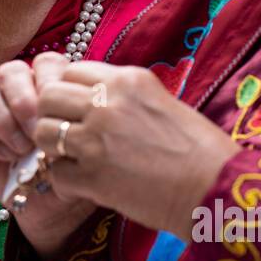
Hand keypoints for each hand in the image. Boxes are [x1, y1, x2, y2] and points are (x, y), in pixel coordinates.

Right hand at [0, 53, 96, 259]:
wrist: (59, 209)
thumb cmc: (78, 172)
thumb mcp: (86, 146)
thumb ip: (75, 124)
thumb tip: (61, 120)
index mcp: (53, 86)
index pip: (45, 63)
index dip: (49, 82)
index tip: (61, 111)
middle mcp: (21, 93)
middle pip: (9, 71)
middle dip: (21, 98)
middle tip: (36, 129)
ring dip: (3, 118)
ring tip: (22, 148)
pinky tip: (10, 159)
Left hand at [32, 59, 239, 238]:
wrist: (217, 189)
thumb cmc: (199, 150)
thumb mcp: (162, 102)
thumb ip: (124, 96)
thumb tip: (93, 97)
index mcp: (128, 80)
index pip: (71, 71)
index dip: (69, 92)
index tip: (79, 110)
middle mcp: (107, 103)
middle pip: (49, 96)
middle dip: (53, 116)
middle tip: (68, 135)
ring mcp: (96, 139)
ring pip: (43, 131)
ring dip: (53, 147)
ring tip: (74, 160)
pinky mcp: (92, 175)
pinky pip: (55, 172)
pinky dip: (65, 181)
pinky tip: (83, 186)